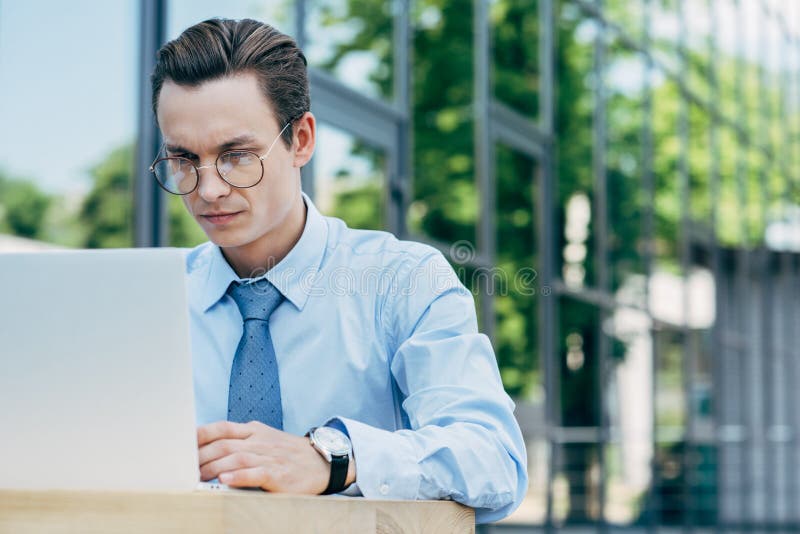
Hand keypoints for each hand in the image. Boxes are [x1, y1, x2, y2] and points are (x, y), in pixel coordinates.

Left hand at [197, 421, 354, 493]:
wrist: (323, 462)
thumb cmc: (288, 454)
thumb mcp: (264, 439)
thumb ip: (240, 441)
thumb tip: (206, 448)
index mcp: (253, 431)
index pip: (222, 428)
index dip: (200, 435)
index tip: (181, 443)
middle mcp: (259, 441)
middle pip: (224, 445)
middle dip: (201, 457)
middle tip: (183, 469)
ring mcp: (270, 457)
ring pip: (237, 459)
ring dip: (214, 468)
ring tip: (198, 477)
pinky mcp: (280, 474)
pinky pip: (257, 473)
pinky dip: (240, 476)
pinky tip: (226, 481)